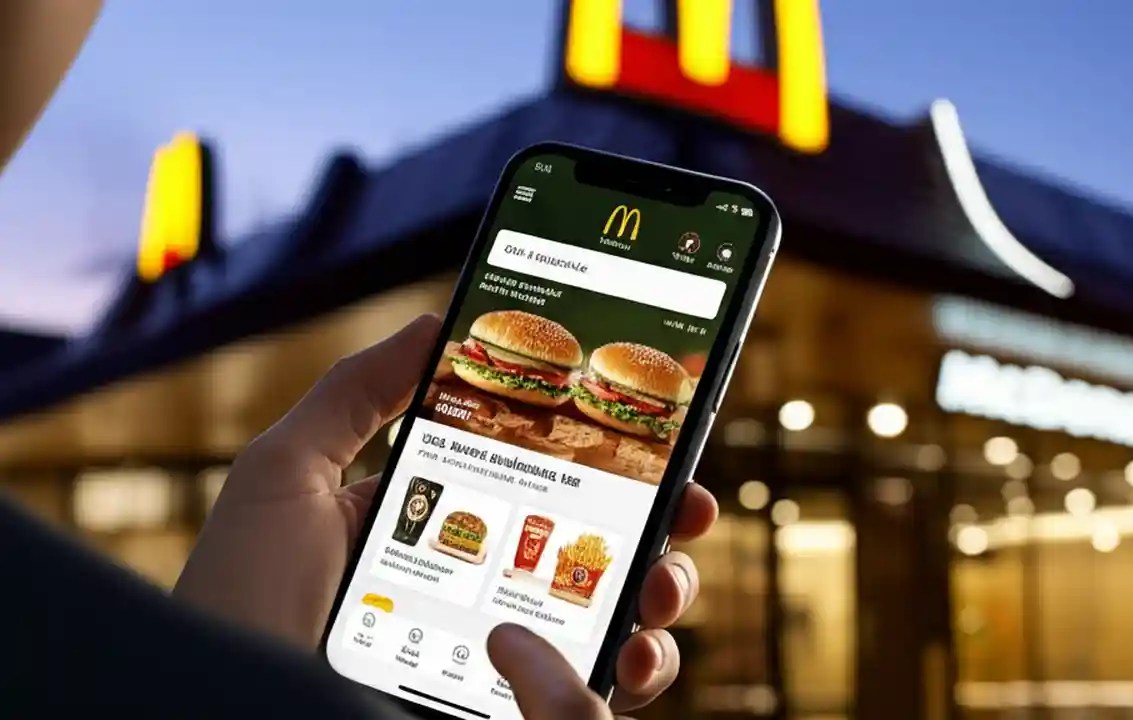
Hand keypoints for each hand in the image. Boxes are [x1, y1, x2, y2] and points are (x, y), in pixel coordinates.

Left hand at [173, 315, 717, 710]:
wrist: (219, 708)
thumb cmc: (236, 599)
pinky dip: (629, 675)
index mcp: (437, 532)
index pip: (542, 490)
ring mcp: (495, 663)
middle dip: (661, 525)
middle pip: (594, 554)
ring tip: (661, 582)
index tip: (657, 437)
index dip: (607, 464)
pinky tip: (627, 654)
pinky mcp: (503, 712)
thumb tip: (436, 319)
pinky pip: (585, 703)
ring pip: (610, 627)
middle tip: (687, 506)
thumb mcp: (285, 476)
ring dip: (660, 595)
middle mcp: (478, 596)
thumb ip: (357, 393)